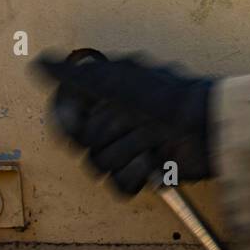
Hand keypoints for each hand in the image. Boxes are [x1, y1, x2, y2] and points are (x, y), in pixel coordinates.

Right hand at [35, 49, 213, 194]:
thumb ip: (77, 75)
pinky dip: (137, 175)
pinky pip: (119, 186)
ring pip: (99, 166)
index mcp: (106, 100)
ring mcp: (128, 149)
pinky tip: (154, 161)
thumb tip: (41, 62)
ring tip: (150, 140)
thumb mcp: (119, 78)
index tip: (75, 119)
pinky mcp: (143, 174)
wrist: (208, 125)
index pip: (67, 118)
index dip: (68, 122)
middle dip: (108, 135)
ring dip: (126, 152)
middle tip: (133, 123)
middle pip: (82, 145)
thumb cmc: (169, 96)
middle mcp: (114, 124)